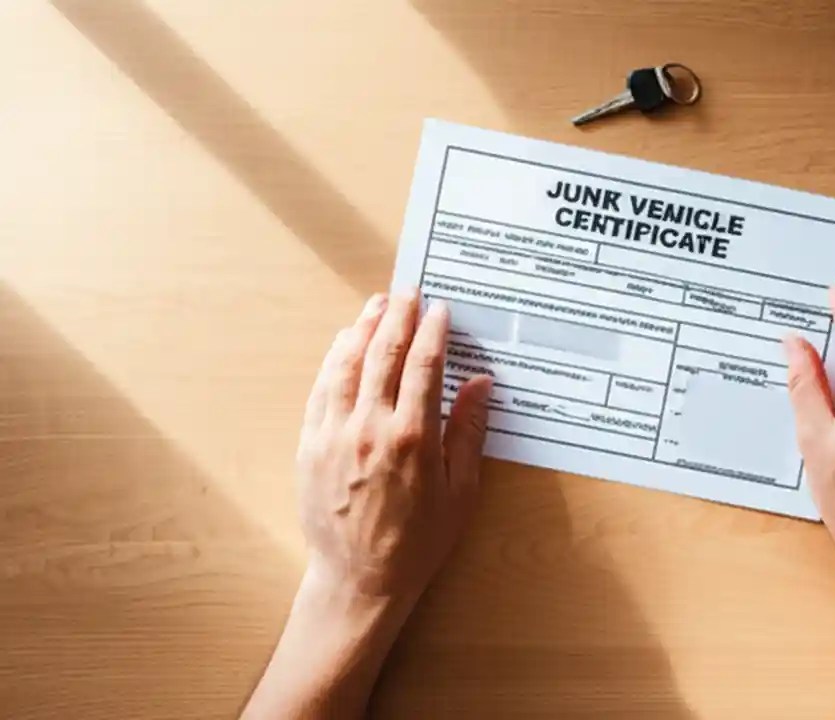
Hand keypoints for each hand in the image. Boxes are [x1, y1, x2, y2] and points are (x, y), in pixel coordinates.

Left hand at [296, 293, 492, 604]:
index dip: (433, 332)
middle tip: (408, 291)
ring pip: (347, 364)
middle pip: (383, 354)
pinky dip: (334, 359)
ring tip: (377, 304)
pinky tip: (344, 343)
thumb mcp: (460, 492)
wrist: (359, 579)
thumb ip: (468, 432)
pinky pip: (321, 389)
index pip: (423, 366)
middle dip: (397, 316)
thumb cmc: (418, 541)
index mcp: (412, 438)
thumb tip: (479, 383)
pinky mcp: (310, 444)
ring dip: (363, 328)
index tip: (440, 310)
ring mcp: (334, 434)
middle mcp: (369, 428)